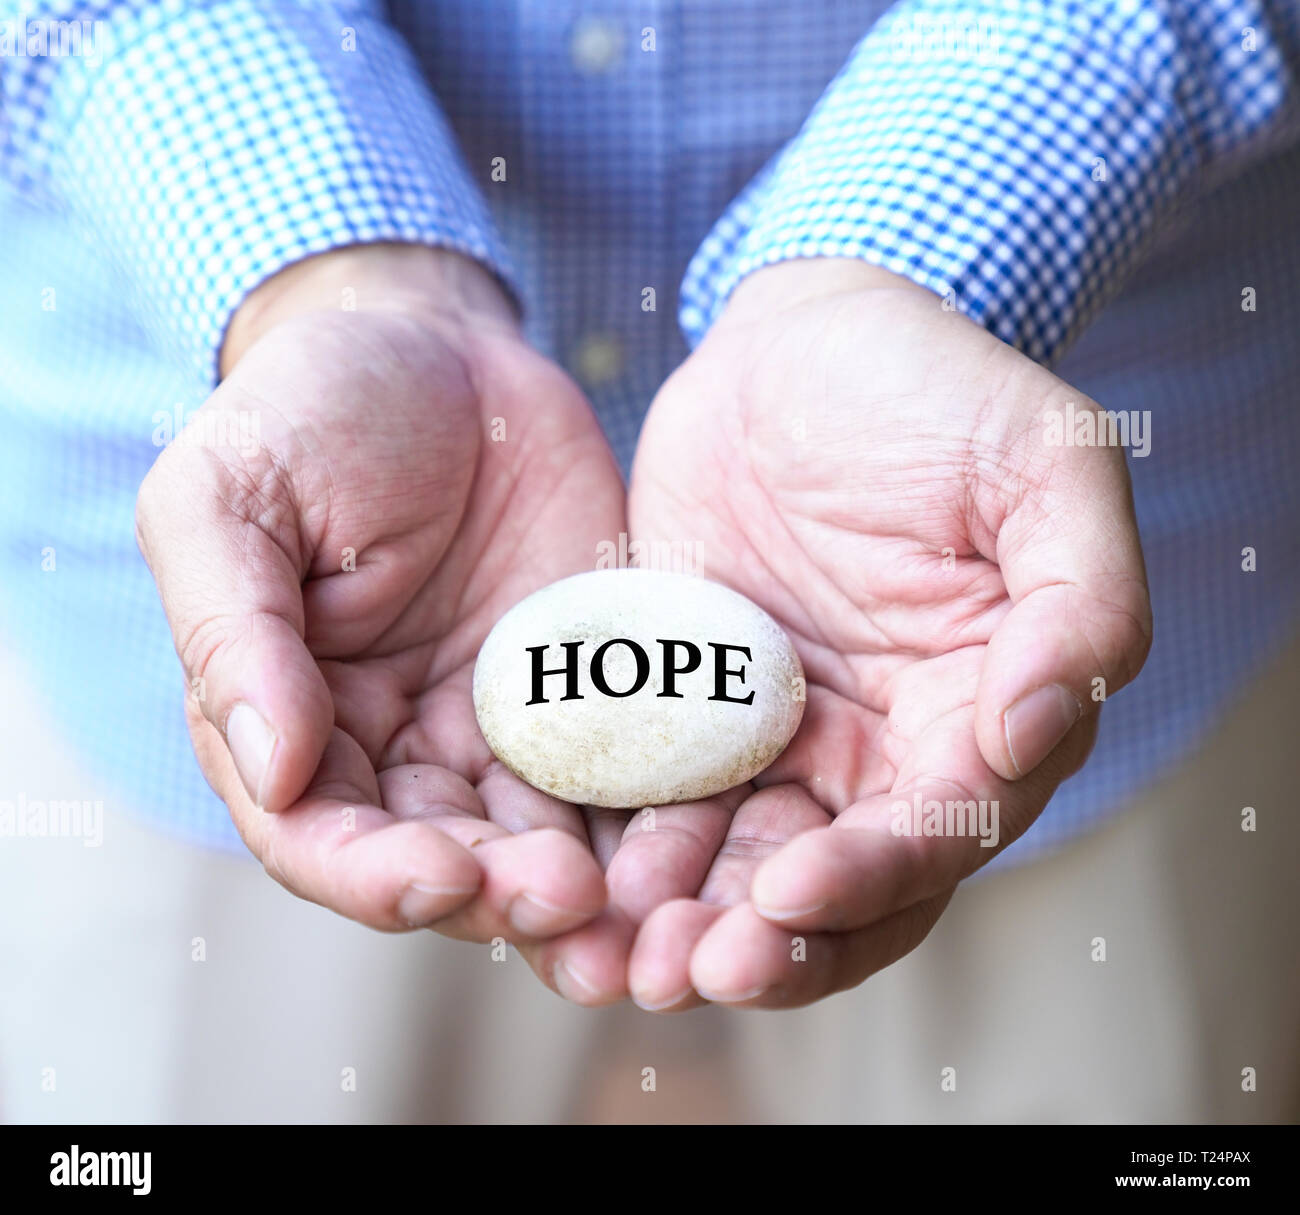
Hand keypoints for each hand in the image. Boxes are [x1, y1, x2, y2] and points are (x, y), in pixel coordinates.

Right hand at [136, 244, 629, 968]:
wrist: (442, 347)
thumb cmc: (311, 409)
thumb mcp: (231, 498)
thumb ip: (234, 633)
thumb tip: (271, 771)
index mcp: (293, 717)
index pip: (318, 835)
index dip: (371, 873)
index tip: (442, 874)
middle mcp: (397, 745)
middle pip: (440, 859)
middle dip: (497, 894)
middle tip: (566, 901)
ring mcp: (500, 725)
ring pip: (536, 839)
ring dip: (582, 886)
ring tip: (634, 906)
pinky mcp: (588, 691)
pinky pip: (620, 770)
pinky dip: (649, 814)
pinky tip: (690, 839)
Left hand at [621, 258, 1152, 1009]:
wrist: (796, 340)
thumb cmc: (934, 389)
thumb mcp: (1042, 463)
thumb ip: (1078, 599)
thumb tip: (1033, 738)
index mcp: (979, 711)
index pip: (938, 832)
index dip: (872, 876)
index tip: (792, 892)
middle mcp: (882, 747)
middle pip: (834, 883)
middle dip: (766, 940)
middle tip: (689, 971)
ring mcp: (779, 735)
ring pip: (738, 863)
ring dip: (685, 921)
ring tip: (619, 957)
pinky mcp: (690, 709)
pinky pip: (657, 797)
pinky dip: (623, 846)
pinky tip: (574, 877)